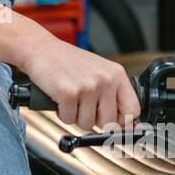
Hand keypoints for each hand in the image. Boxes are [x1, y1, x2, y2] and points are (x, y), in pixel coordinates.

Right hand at [18, 34, 140, 129]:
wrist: (40, 49)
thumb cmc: (67, 62)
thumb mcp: (98, 72)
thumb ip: (112, 94)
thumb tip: (124, 125)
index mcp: (116, 74)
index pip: (133, 110)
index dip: (123, 123)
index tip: (115, 125)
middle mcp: (105, 80)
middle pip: (109, 123)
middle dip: (94, 120)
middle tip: (83, 105)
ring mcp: (87, 87)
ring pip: (87, 124)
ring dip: (76, 116)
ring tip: (71, 98)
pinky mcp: (68, 93)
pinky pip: (68, 120)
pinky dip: (61, 113)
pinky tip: (60, 97)